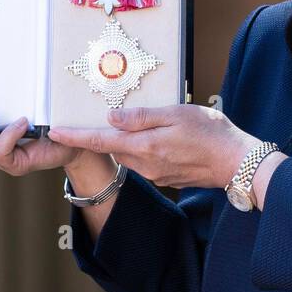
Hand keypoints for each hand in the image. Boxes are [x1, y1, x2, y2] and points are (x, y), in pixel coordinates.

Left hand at [47, 104, 259, 189]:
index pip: (101, 141)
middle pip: (113, 148)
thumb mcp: (176, 113)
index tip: (55, 131)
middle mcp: (146, 165)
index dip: (76, 136)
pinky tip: (156, 138)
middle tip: (95, 116)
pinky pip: (145, 162)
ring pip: (129, 155)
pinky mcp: (167, 177)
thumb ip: (142, 117)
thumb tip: (111, 117)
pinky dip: (142, 149)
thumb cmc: (211, 133)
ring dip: (124, 142)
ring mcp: (157, 174)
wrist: (237, 162)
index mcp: (145, 147)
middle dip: (101, 135)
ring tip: (130, 124)